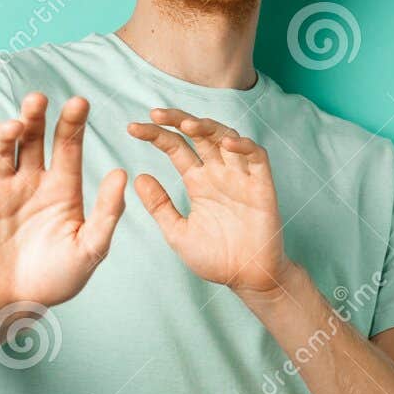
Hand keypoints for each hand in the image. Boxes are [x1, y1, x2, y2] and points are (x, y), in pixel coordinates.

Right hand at [0, 92, 127, 319]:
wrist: (16, 305)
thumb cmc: (59, 278)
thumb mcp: (91, 249)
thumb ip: (107, 213)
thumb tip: (122, 173)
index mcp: (62, 186)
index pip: (68, 146)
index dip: (73, 123)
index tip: (80, 102)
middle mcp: (31, 181)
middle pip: (32, 138)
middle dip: (35, 116)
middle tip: (38, 99)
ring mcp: (0, 190)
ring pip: (0, 151)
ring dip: (3, 134)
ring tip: (13, 127)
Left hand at [126, 107, 292, 297]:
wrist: (247, 279)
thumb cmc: (215, 258)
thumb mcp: (177, 232)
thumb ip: (159, 205)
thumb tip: (138, 177)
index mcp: (197, 181)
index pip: (175, 147)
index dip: (156, 135)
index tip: (132, 129)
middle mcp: (218, 172)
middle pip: (199, 134)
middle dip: (178, 120)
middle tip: (155, 114)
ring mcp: (240, 176)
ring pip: (226, 137)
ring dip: (208, 127)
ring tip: (187, 125)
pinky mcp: (262, 186)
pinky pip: (257, 156)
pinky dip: (244, 146)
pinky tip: (227, 144)